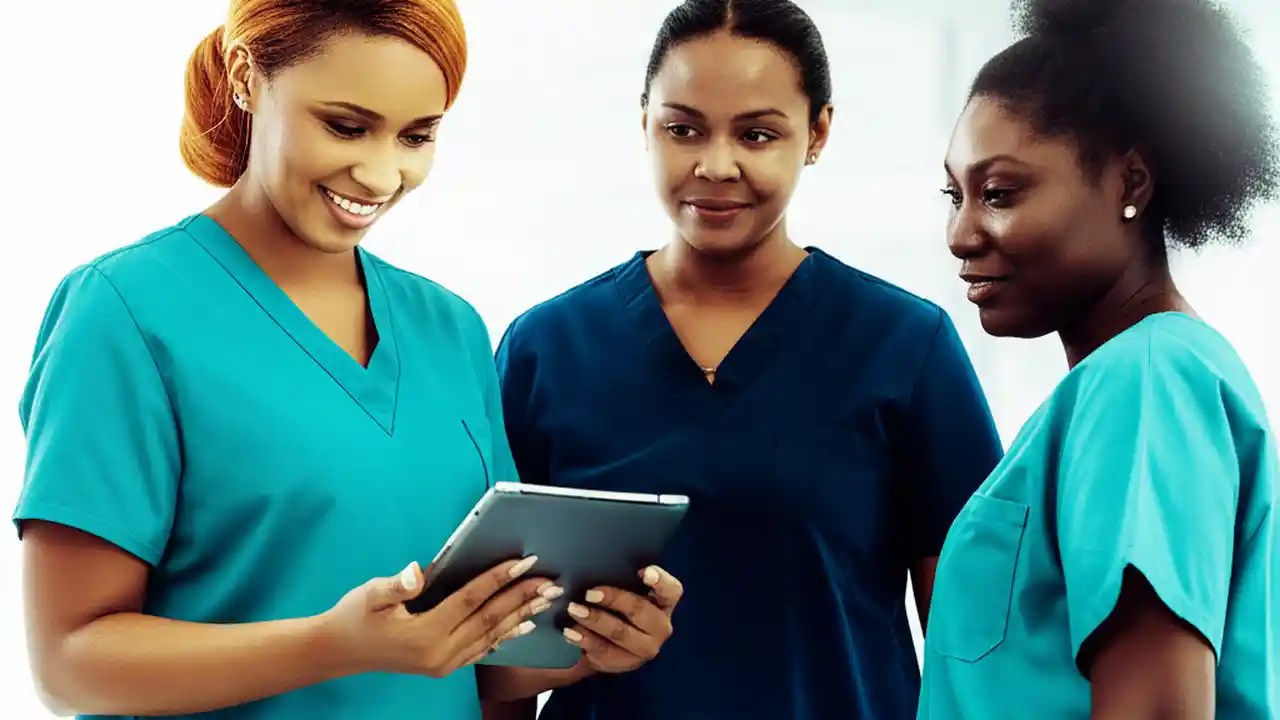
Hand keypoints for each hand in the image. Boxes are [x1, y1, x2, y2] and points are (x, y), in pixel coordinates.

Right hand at [321, 556, 561, 677]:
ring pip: (492, 636)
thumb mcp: (369, 594)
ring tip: (547, 598)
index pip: (471, 600)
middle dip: (522, 597)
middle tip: (550, 579)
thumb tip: (418, 572)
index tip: (524, 561)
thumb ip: (395, 584)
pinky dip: (506, 635)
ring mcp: (444, 664)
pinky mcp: (444, 666)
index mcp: (424, 634)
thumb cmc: (354, 616)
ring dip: (521, 615)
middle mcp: (440, 654)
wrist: (338, 652)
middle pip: (490, 619)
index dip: (499, 579)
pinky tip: (524, 625)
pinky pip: (482, 649)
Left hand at [561, 565, 682, 673]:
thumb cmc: (618, 606)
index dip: (660, 581)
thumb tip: (588, 566)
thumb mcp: (624, 590)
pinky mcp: (627, 664)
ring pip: (621, 633)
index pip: (671, 590)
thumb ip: (618, 577)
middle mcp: (661, 626)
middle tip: (589, 592)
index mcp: (664, 602)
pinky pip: (605, 652)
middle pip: (640, 611)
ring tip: (573, 610)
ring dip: (595, 620)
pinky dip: (585, 640)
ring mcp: (646, 648)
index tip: (643, 572)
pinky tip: (570, 632)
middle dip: (614, 599)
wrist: (610, 643)